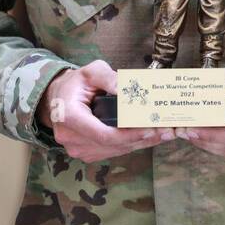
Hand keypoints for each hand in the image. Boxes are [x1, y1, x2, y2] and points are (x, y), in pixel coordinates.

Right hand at [37, 59, 170, 162]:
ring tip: (162, 134)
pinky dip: (130, 145)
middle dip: (142, 139)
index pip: (104, 134)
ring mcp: (78, 149)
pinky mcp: (86, 153)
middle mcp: (71, 138)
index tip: (150, 129)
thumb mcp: (91, 72)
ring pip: (115, 151)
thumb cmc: (75, 84)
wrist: (57, 98)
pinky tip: (147, 137)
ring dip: (140, 143)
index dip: (129, 135)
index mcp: (70, 116)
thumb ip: (109, 78)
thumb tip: (127, 89)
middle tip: (166, 131)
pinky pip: (112, 152)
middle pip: (113, 145)